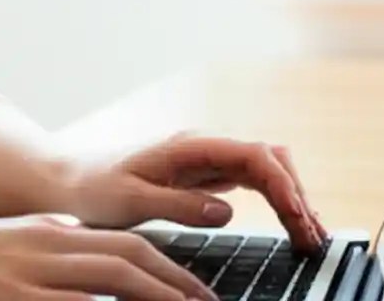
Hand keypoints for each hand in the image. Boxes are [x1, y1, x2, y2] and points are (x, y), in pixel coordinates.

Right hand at [0, 213, 219, 300]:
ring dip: (156, 298)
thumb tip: (81, 254)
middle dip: (177, 283)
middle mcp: (46, 244)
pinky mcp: (9, 297)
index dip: (168, 267)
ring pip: (111, 281)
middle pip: (129, 258)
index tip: (196, 290)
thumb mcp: (5, 244)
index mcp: (47, 230)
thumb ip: (45, 245)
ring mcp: (28, 272)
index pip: (124, 244)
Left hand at [58, 133, 327, 251]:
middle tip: (313, 238)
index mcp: (189, 146)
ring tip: (311, 236)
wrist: (70, 179)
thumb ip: (178, 205)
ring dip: (292, 198)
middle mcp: (204, 147)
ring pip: (265, 170)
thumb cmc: (94, 188)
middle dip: (297, 194)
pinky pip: (252, 182)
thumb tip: (226, 211)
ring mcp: (206, 159)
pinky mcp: (203, 175)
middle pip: (269, 158)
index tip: (298, 218)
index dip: (282, 185)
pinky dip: (276, 201)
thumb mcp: (131, 201)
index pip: (253, 155)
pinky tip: (289, 223)